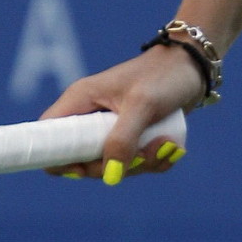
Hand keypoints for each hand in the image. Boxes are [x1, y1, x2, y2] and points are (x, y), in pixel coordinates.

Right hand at [39, 45, 204, 182]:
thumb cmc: (165, 75)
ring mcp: (111, 129)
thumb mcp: (143, 105)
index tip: (84, 167)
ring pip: (113, 167)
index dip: (57, 158)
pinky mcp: (132, 137)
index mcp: (80, 100)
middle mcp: (90, 116)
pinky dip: (155, 160)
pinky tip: (171, 144)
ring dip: (142, 163)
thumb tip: (109, 175)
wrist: (194, 65)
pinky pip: (135, 164)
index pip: (47, 136)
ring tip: (165, 142)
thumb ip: (123, 139)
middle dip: (114, 165)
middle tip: (141, 152)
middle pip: (81, 162)